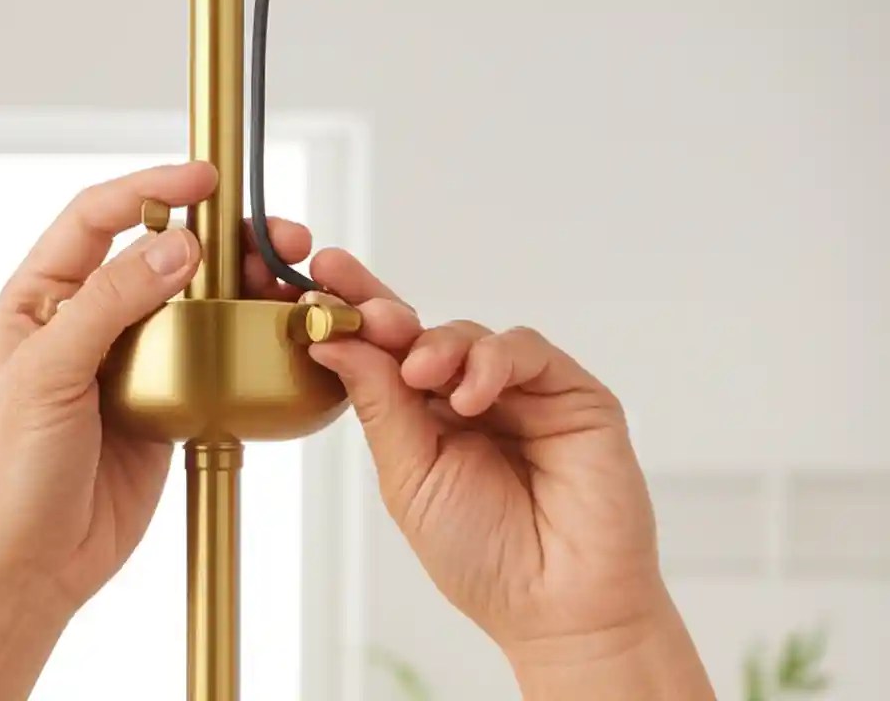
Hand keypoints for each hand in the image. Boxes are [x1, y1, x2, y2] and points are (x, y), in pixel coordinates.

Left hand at [0, 162, 315, 700]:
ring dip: (236, 285)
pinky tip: (270, 327)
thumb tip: (176, 245)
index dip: (149, 188)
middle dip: (214, 235)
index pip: (94, 220)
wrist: (35, 564)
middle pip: (154, 254)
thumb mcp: (50, 374)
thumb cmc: (13, 473)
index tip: (205, 179)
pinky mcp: (163, 400)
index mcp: (38, 301)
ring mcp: (127, 362)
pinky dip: (240, 337)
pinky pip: (207, 355)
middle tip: (269, 236)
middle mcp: (83, 322)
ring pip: (190, 303)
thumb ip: (111, 302)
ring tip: (281, 278)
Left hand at [306, 250, 712, 698]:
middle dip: (385, 313)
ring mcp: (523, 394)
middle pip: (423, 332)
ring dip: (438, 344)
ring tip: (420, 372)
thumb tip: (333, 341)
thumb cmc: (481, 554)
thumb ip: (380, 405)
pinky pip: (526, 350)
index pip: (383, 356)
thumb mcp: (409, 477)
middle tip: (357, 308)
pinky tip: (472, 397)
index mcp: (424, 420)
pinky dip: (493, 362)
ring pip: (471, 335)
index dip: (353, 316)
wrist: (556, 606)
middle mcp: (471, 399)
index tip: (317, 283)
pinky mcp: (572, 393)